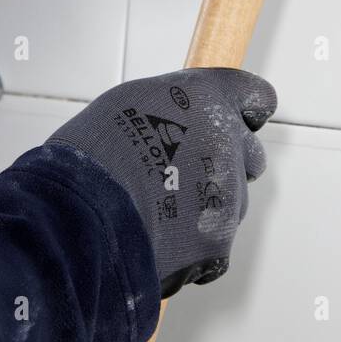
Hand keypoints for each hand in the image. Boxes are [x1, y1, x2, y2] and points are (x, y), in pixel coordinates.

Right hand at [49, 68, 276, 296]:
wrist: (83, 211)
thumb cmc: (93, 154)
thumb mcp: (130, 104)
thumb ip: (172, 112)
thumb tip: (179, 126)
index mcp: (207, 97)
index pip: (257, 96)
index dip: (247, 110)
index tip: (241, 118)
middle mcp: (228, 140)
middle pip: (250, 155)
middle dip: (227, 164)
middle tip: (186, 173)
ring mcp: (229, 192)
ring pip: (232, 202)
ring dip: (207, 205)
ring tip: (160, 209)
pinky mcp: (220, 238)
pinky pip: (216, 243)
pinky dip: (195, 245)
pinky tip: (161, 238)